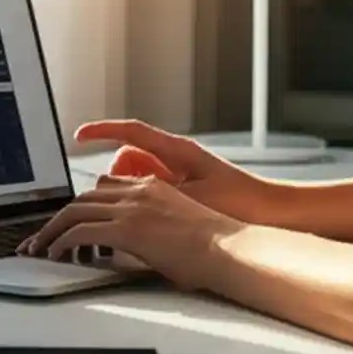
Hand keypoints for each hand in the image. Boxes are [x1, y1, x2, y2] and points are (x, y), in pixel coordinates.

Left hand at [18, 173, 244, 290]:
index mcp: (153, 186)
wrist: (226, 248)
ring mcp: (131, 207)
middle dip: (60, 216)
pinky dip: (61, 242)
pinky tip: (55, 254)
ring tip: (41, 246)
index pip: (106, 186)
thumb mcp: (181, 223)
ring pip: (75, 210)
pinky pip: (79, 231)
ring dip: (53, 229)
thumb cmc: (213, 245)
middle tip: (45, 234)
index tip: (71, 218)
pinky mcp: (125, 228)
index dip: (84, 203)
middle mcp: (139, 190)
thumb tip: (145, 246)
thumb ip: (156, 225)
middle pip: (84, 196)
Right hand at [71, 120, 278, 223]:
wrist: (275, 214)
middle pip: (129, 159)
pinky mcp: (185, 191)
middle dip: (117, 178)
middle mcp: (177, 158)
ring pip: (138, 177)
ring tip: (141, 215)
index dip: (101, 131)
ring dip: (132, 192)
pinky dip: (146, 201)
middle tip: (120, 201)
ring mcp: (180, 174)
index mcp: (178, 150)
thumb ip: (156, 191)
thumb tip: (123, 190)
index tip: (77, 136)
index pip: (131, 132)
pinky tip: (152, 222)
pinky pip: (152, 190)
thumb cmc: (242, 202)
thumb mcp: (194, 196)